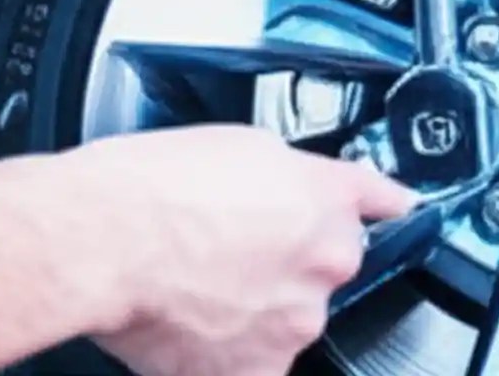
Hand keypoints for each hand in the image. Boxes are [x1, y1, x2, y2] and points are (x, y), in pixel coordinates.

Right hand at [57, 125, 415, 375]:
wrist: (103, 240)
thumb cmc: (152, 187)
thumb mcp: (240, 145)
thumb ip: (286, 173)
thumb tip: (290, 185)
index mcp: (329, 199)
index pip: (380, 200)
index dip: (381, 204)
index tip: (395, 207)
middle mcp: (328, 260)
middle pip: (326, 265)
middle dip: (288, 261)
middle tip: (228, 252)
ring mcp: (298, 319)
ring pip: (290, 317)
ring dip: (257, 309)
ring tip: (196, 288)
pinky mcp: (259, 369)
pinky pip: (256, 365)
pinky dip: (229, 355)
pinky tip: (192, 329)